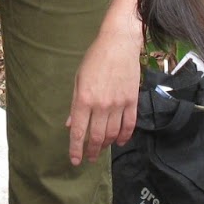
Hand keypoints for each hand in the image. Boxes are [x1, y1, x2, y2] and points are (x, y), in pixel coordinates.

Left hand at [66, 25, 144, 164]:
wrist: (119, 43)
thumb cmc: (95, 59)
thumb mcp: (78, 80)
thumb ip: (75, 105)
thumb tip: (71, 125)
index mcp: (84, 99)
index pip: (79, 132)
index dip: (76, 149)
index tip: (74, 160)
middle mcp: (101, 105)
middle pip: (96, 136)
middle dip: (91, 151)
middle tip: (89, 158)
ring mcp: (118, 104)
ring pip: (112, 133)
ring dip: (106, 145)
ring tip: (101, 149)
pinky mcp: (132, 101)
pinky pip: (129, 125)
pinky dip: (124, 136)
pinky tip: (119, 142)